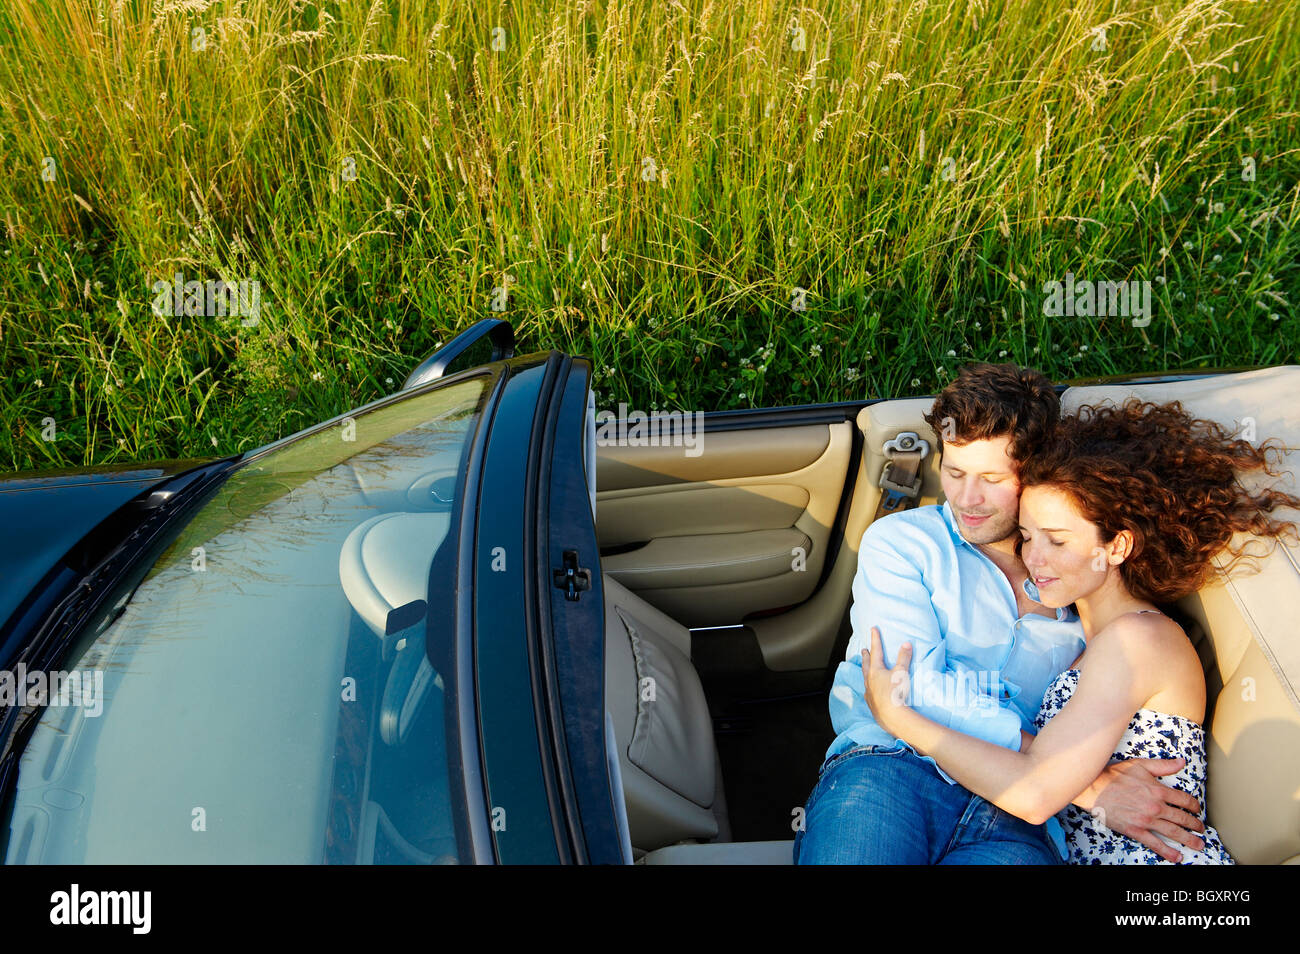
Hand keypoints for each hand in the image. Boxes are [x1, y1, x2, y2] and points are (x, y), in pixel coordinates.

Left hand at [861, 626, 912, 735]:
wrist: (891, 716)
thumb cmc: (896, 693)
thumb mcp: (902, 673)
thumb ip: (904, 658)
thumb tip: (906, 643)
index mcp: (876, 671)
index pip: (876, 651)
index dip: (875, 639)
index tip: (873, 629)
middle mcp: (869, 681)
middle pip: (866, 665)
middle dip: (866, 656)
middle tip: (863, 650)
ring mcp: (869, 693)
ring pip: (865, 679)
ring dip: (865, 672)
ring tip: (865, 670)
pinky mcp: (872, 704)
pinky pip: (868, 693)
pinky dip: (869, 688)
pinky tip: (870, 691)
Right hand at [1078, 759, 1206, 861]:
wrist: (1093, 788)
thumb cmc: (1113, 775)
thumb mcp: (1139, 765)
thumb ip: (1163, 765)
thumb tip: (1182, 762)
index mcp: (1158, 790)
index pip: (1184, 800)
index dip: (1194, 806)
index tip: (1197, 809)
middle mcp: (1156, 807)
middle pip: (1182, 818)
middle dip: (1195, 825)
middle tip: (1201, 829)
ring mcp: (1146, 820)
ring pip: (1174, 832)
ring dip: (1189, 840)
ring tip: (1198, 845)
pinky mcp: (1135, 830)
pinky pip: (1155, 843)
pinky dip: (1168, 852)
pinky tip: (1177, 856)